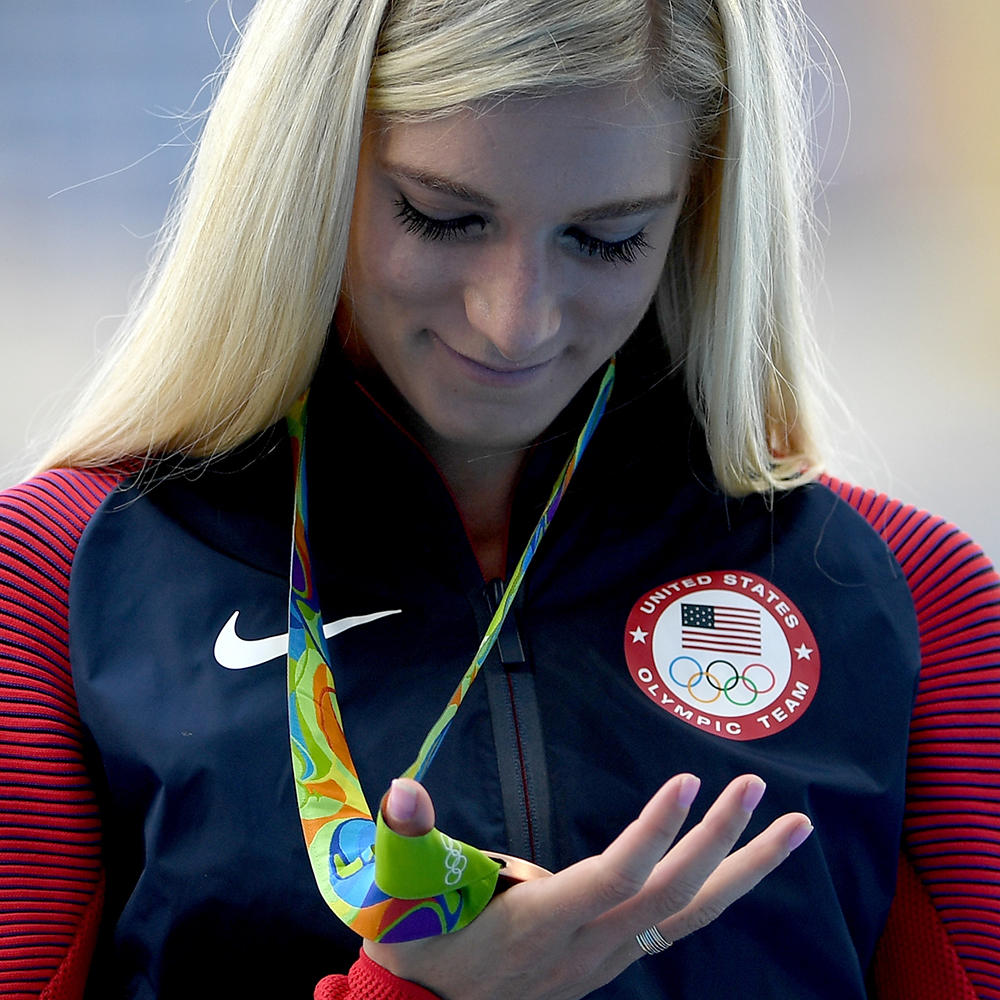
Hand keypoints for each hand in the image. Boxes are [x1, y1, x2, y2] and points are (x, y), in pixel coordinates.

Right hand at [364, 774, 812, 999]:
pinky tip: (739, 865)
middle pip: (671, 896)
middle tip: (758, 790)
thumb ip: (407, 837)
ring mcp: (605, 954)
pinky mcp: (610, 955)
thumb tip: (404, 786)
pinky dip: (714, 891)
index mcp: (542, 922)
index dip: (653, 834)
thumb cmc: (419, 944)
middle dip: (719, 843)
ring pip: (688, 914)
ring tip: (792, 829)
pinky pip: (676, 923)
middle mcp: (586, 942)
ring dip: (743, 870)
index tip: (687, 782)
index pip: (613, 878)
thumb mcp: (401, 890)